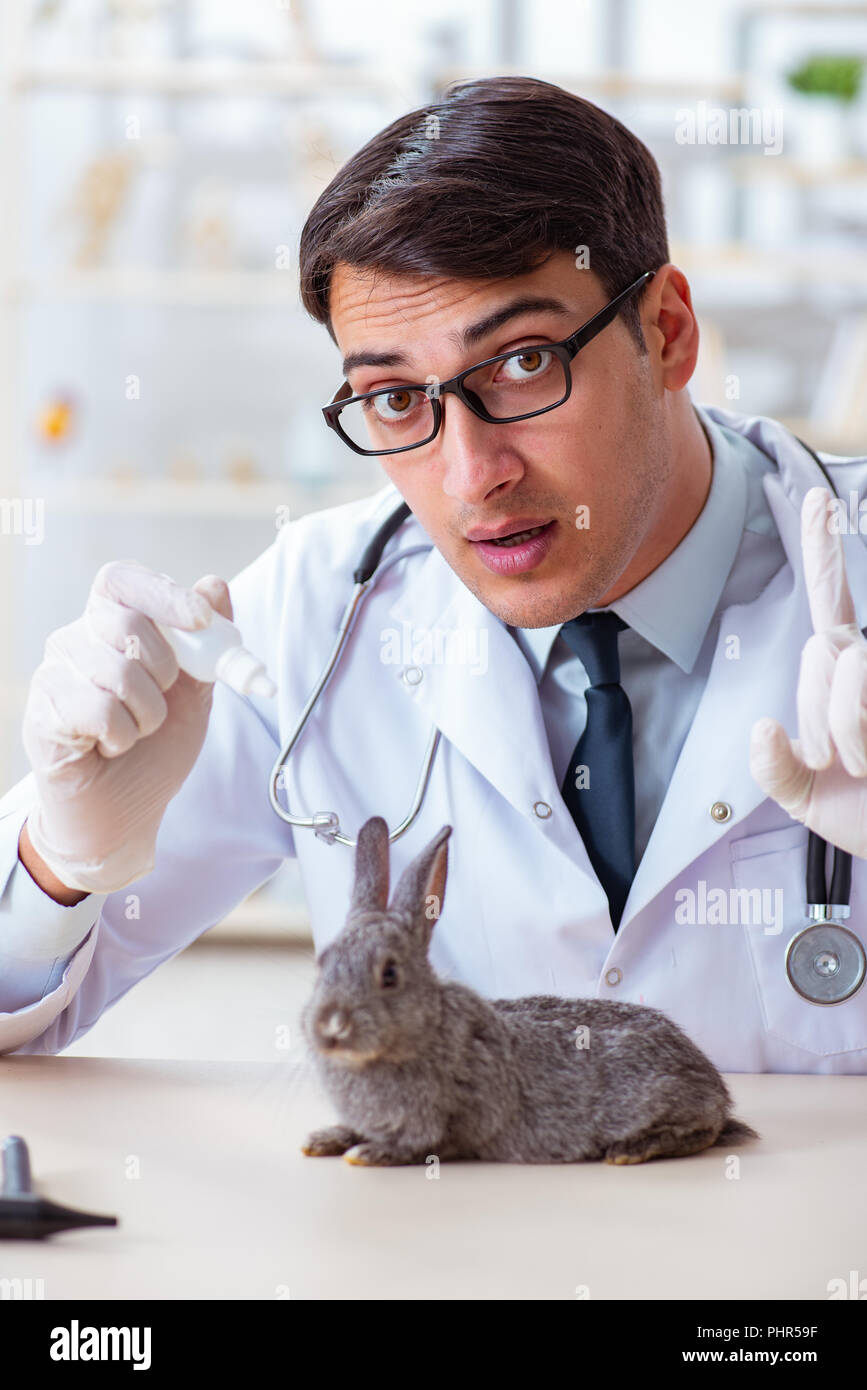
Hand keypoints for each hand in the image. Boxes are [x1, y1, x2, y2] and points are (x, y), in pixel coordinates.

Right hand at [22, 561, 232, 893]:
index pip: (122, 580)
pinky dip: (123, 736)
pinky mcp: (43, 714)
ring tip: (136, 731)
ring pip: (117, 671)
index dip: (163, 593)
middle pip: (126, 623)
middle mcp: (75, 640)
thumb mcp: (195, 694)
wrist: (125, 814)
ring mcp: (53, 675)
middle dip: (166, 670)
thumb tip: (215, 586)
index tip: (203, 621)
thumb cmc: (155, 749)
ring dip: (147, 714)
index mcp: (110, 624)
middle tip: (162, 702)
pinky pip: (98, 711)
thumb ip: (207, 644)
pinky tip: (111, 747)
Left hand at [749, 485, 866, 857]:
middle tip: (843, 764)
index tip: (817, 496)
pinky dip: (859, 744)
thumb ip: (773, 770)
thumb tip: (762, 728)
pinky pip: (860, 706)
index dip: (822, 549)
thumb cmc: (861, 813)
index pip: (826, 601)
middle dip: (824, 719)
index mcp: (840, 670)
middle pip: (823, 655)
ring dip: (847, 737)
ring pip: (848, 678)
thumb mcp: (802, 798)